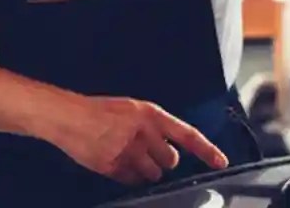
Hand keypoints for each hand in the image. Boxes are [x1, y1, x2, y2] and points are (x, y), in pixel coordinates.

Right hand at [51, 96, 228, 184]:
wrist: (68, 117)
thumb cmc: (98, 111)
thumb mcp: (131, 110)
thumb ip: (152, 126)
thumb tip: (168, 145)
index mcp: (150, 114)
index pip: (188, 134)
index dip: (207, 150)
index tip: (221, 161)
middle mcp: (144, 133)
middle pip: (171, 160)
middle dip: (162, 159)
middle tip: (145, 151)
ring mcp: (130, 151)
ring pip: (154, 174)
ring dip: (145, 169)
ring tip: (127, 154)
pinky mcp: (115, 167)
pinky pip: (133, 181)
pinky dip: (128, 176)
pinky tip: (116, 161)